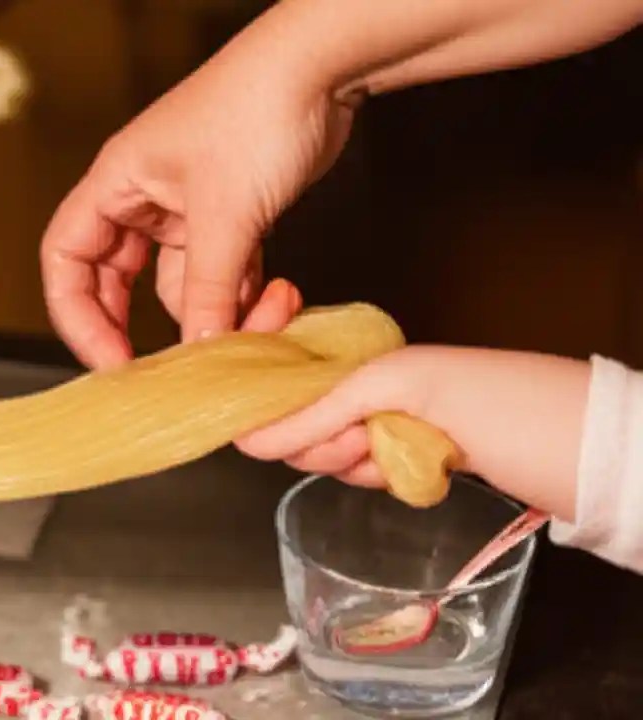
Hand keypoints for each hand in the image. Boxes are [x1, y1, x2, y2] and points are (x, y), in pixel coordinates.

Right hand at [40, 32, 361, 368]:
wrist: (324, 69)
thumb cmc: (257, 111)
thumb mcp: (226, 212)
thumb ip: (207, 289)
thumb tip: (197, 351)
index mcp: (116, 184)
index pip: (66, 259)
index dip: (77, 315)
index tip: (110, 359)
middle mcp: (143, 198)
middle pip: (114, 281)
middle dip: (139, 324)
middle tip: (161, 370)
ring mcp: (186, 209)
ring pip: (179, 285)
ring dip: (214, 310)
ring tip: (262, 312)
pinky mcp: (230, 215)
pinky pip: (221, 274)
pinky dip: (244, 294)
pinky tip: (279, 293)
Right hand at [233, 306, 588, 518]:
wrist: (593, 452)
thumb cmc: (505, 403)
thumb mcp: (404, 388)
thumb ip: (324, 407)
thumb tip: (250, 440)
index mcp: (371, 354)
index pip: (290, 381)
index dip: (280, 408)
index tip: (301, 426)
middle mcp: (379, 385)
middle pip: (306, 424)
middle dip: (322, 445)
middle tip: (366, 444)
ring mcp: (400, 423)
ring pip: (335, 455)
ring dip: (354, 466)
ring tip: (399, 459)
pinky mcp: (421, 458)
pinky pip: (373, 472)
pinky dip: (384, 480)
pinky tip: (416, 476)